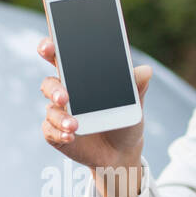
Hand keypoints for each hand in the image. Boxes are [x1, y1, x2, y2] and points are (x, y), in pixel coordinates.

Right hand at [38, 36, 151, 172]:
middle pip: (50, 83)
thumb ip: (136, 86)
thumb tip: (146, 70)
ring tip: (74, 124)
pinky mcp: (56, 133)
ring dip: (59, 116)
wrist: (123, 149)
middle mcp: (65, 92)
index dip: (50, 48)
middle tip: (63, 97)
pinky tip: (71, 135)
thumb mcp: (134, 102)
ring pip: (51, 109)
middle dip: (53, 88)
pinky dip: (60, 133)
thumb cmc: (124, 118)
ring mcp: (59, 113)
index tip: (49, 47)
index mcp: (79, 76)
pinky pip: (51, 131)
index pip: (60, 57)